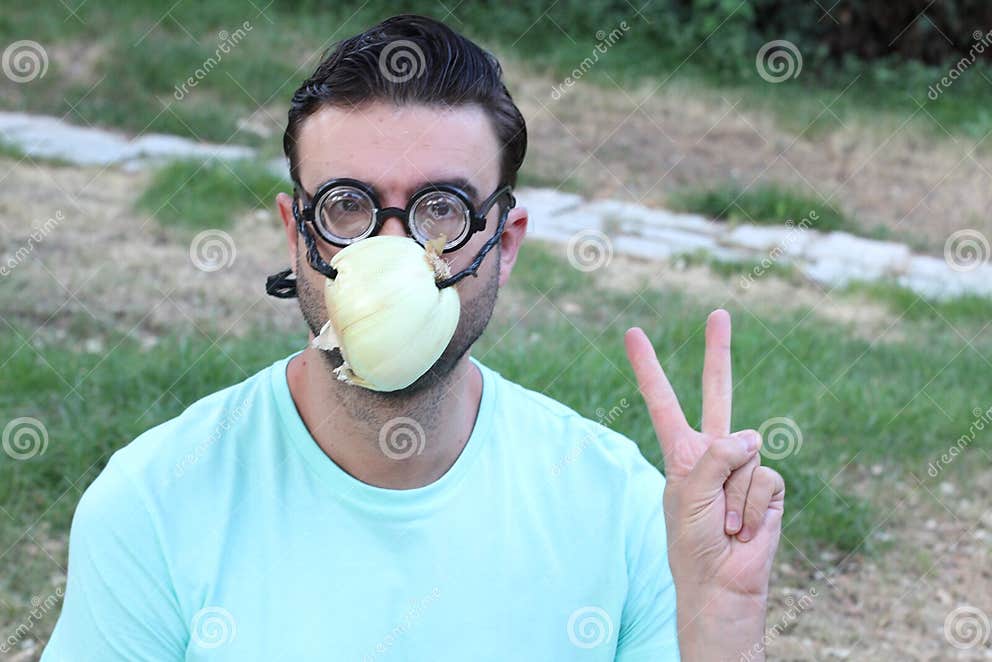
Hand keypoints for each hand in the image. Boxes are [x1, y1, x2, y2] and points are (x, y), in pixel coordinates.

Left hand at [624, 309, 784, 659]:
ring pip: (743, 452)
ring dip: (731, 493)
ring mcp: (744, 466)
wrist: (721, 582)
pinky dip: (750, 504)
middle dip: (719, 352)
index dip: (648, 369)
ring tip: (723, 520)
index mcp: (682, 451)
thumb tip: (752, 435)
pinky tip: (744, 524)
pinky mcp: (771, 486)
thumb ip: (713, 455)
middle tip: (718, 312)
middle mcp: (714, 451)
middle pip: (718, 392)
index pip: (662, 401)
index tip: (633, 333)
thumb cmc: (692, 541)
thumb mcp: (686, 492)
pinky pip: (764, 476)